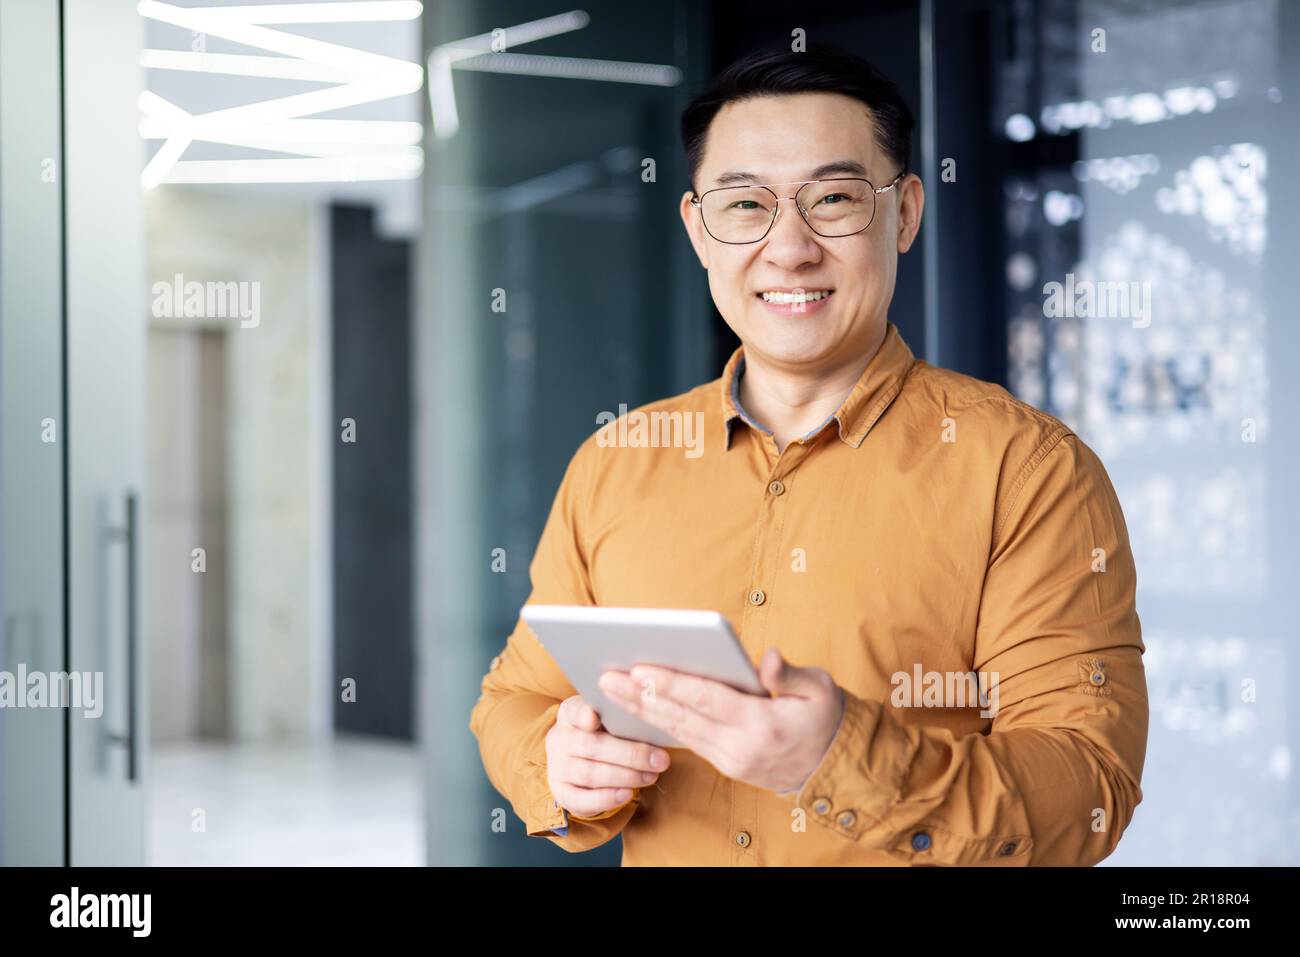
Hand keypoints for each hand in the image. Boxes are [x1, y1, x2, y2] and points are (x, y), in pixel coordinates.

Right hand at [545, 694, 671, 818]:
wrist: (586, 763)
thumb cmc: (606, 735)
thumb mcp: (611, 721)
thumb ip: (625, 719)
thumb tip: (656, 722)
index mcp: (570, 714)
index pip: (573, 711)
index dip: (583, 714)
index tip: (595, 716)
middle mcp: (558, 739)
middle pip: (590, 746)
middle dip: (630, 754)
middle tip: (660, 760)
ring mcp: (557, 767)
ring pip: (589, 774)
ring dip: (625, 777)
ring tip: (651, 776)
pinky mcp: (561, 793)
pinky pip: (581, 800)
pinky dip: (606, 798)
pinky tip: (627, 794)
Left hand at [597, 648, 844, 793]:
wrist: (833, 767)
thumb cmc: (825, 717)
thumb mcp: (820, 690)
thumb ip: (789, 675)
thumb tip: (767, 658)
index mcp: (762, 724)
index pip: (707, 699)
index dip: (672, 683)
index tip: (640, 668)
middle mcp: (740, 747)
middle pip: (682, 717)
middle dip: (642, 696)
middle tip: (607, 677)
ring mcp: (730, 760)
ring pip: (678, 731)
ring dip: (643, 710)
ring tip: (611, 690)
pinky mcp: (725, 765)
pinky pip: (686, 741)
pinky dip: (660, 724)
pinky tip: (637, 708)